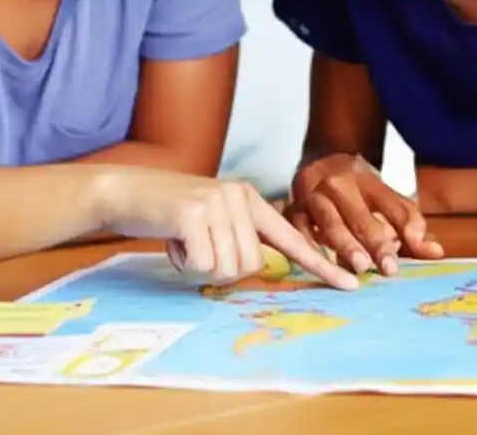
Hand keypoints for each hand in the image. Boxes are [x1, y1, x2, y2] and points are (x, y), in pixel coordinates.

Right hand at [93, 169, 357, 289]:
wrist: (127, 191)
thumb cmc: (170, 213)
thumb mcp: (213, 219)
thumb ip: (239, 237)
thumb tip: (254, 267)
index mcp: (250, 201)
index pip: (293, 239)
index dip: (321, 265)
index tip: (349, 285)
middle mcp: (240, 198)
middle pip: (252, 266)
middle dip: (222, 268)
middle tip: (197, 250)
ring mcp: (219, 204)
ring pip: (229, 268)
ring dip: (201, 266)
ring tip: (184, 241)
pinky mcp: (195, 215)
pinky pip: (204, 265)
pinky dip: (184, 262)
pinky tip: (172, 240)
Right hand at [287, 153, 442, 275]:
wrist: (318, 159)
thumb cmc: (356, 187)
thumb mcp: (385, 197)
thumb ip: (409, 224)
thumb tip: (436, 252)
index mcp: (366, 180)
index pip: (390, 203)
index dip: (404, 225)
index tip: (414, 245)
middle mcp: (339, 185)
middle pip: (359, 215)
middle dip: (374, 242)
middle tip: (387, 267)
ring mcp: (313, 196)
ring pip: (330, 224)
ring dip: (346, 247)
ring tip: (360, 267)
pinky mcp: (293, 210)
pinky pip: (301, 232)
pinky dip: (313, 249)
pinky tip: (325, 266)